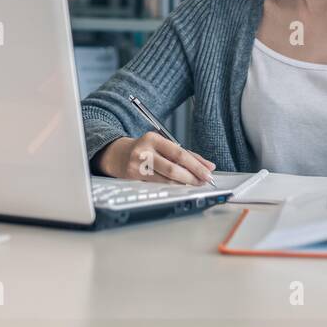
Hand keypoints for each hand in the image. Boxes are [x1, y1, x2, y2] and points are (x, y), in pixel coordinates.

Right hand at [95, 134, 216, 185]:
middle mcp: (144, 151)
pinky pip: (158, 185)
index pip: (179, 153)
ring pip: (166, 180)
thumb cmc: (145, 150)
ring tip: (195, 184)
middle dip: (192, 177)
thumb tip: (209, 166)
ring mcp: (137, 166)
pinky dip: (172, 187)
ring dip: (184, 184)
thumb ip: (187, 154)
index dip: (196, 165)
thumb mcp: (163, 145)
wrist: (117, 154)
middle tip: (204, 181)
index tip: (208, 172)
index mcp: (153, 139)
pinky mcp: (133, 178)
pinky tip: (180, 187)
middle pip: (173, 168)